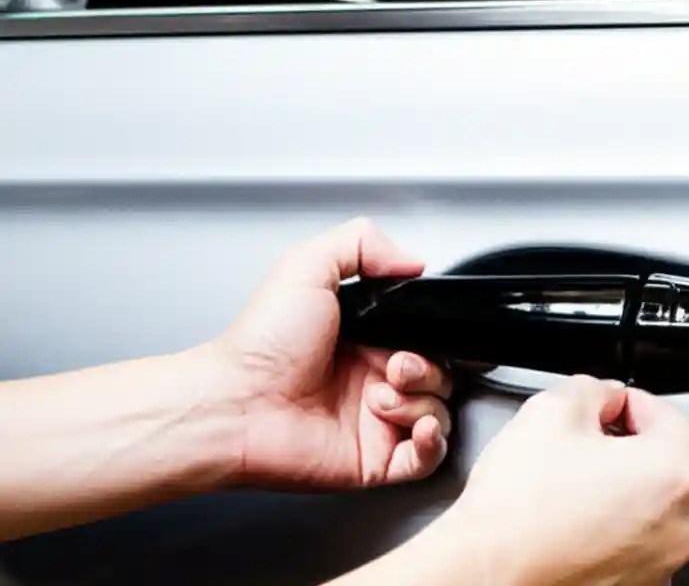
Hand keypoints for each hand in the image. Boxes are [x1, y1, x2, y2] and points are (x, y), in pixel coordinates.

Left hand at [209, 218, 452, 489]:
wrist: (234, 404)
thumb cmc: (260, 345)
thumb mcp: (306, 267)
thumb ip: (362, 243)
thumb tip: (412, 259)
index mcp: (367, 338)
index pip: (426, 336)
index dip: (433, 336)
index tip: (420, 332)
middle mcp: (374, 379)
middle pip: (441, 375)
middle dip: (428, 369)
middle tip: (395, 366)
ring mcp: (377, 422)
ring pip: (439, 414)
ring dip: (422, 403)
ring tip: (382, 399)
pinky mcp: (376, 460)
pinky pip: (428, 459)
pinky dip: (434, 443)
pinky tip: (419, 427)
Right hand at [427, 376, 688, 584]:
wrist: (485, 575)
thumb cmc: (517, 510)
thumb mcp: (552, 410)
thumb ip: (594, 389)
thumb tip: (604, 397)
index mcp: (670, 475)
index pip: (668, 418)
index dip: (630, 403)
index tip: (607, 406)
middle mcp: (678, 527)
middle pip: (660, 466)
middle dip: (622, 449)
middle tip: (578, 447)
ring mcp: (659, 564)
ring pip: (645, 508)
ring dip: (615, 492)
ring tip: (566, 491)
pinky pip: (631, 544)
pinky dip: (608, 531)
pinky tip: (570, 524)